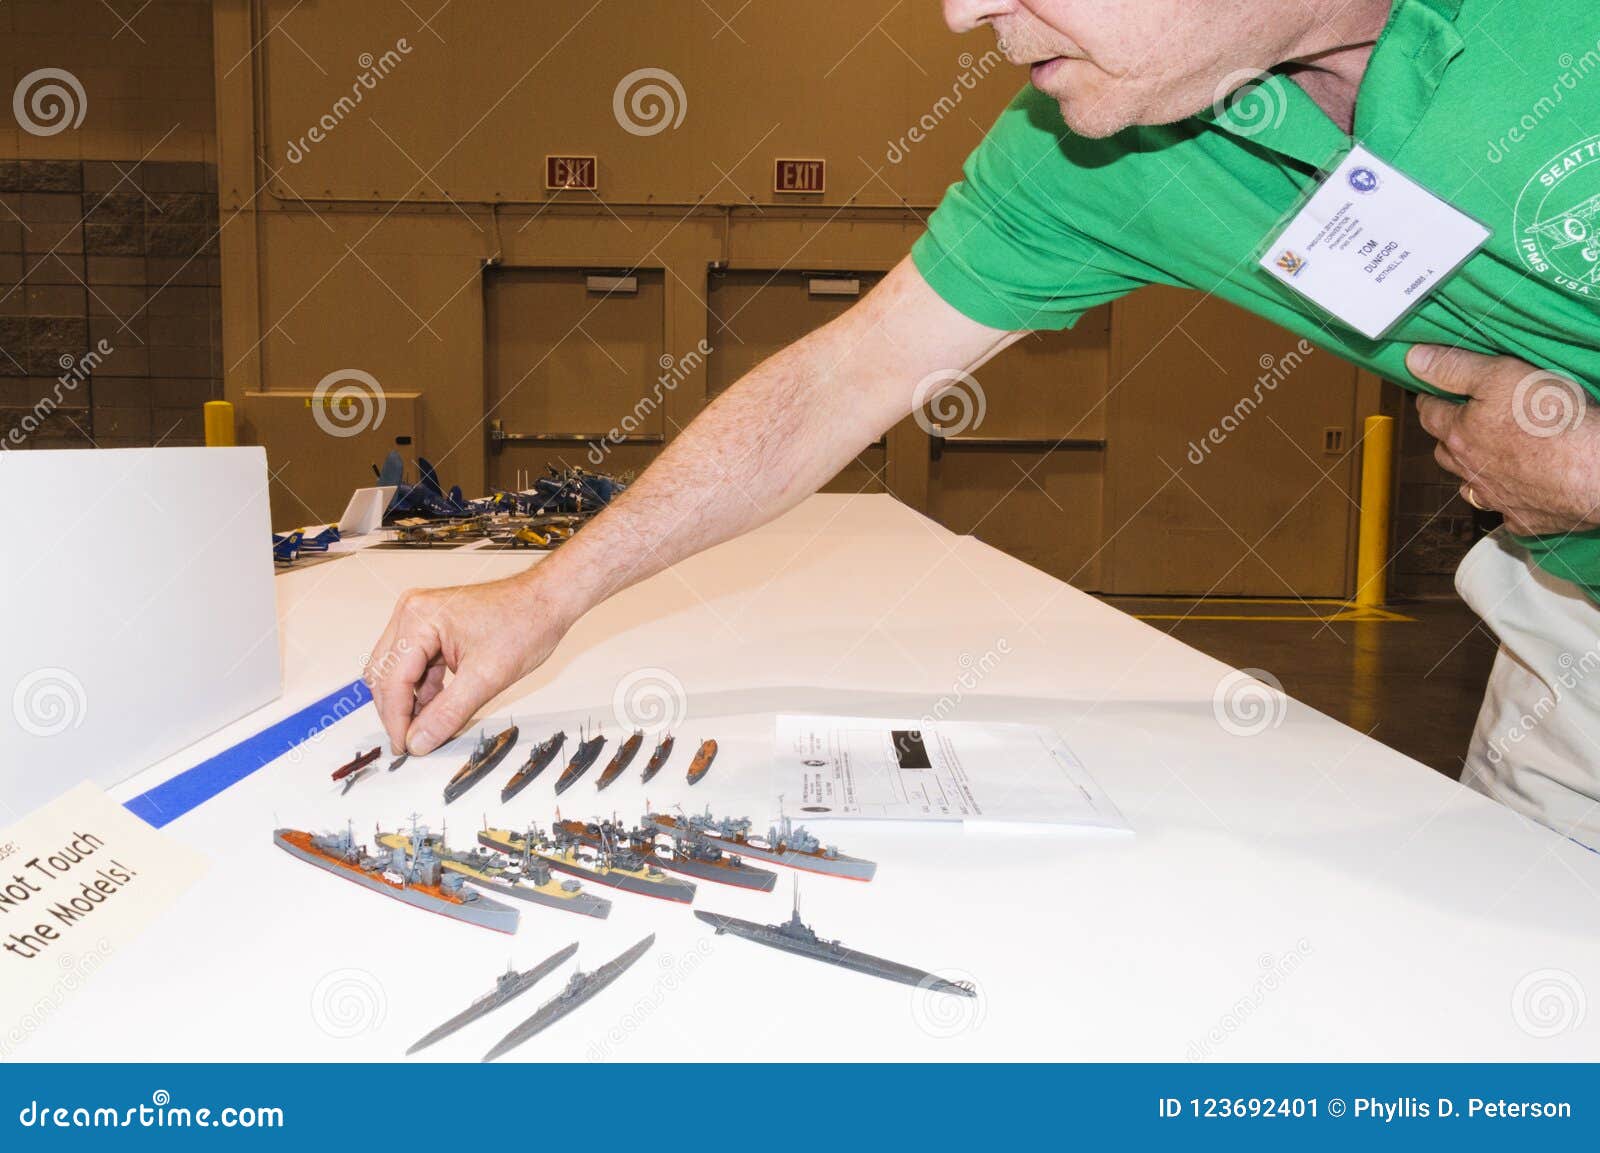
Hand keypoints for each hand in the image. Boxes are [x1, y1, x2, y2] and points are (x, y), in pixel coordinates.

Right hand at [365, 574, 571, 755]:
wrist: (548, 601)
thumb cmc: (525, 622)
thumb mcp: (486, 677)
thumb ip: (447, 713)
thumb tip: (419, 740)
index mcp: (418, 618)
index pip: (392, 680)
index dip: (396, 719)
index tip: (405, 748)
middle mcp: (412, 613)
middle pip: (385, 675)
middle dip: (398, 711)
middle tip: (412, 743)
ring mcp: (421, 619)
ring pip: (398, 672)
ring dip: (410, 702)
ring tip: (427, 729)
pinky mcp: (433, 628)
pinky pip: (415, 665)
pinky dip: (423, 690)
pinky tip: (437, 710)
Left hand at [1408, 346, 1599, 536]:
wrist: (1595, 470)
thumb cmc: (1552, 419)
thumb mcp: (1502, 375)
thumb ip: (1455, 368)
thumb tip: (1413, 359)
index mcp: (1460, 435)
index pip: (1430, 414)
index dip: (1429, 399)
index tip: (1429, 393)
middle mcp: (1470, 470)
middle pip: (1444, 452)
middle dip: (1447, 436)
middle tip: (1458, 423)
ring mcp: (1496, 498)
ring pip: (1468, 485)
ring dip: (1471, 471)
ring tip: (1482, 458)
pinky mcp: (1522, 519)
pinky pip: (1504, 511)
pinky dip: (1505, 501)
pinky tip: (1517, 492)